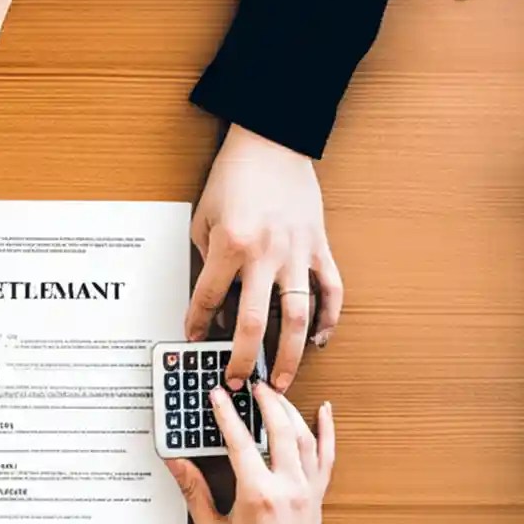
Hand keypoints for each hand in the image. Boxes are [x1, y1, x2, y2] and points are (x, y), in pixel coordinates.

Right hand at [164, 383, 346, 523]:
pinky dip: (327, 432)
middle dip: (264, 400)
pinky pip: (327, 457)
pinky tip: (324, 412)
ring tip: (273, 391)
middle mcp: (288, 488)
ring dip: (289, 409)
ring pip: (303, 436)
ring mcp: (308, 491)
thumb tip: (177, 463)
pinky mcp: (318, 498)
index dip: (225, 414)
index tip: (215, 395)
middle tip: (249, 382)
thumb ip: (195, 494)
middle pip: (279, 428)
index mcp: (258, 495)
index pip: (239, 441)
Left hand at [185, 125, 343, 392]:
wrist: (273, 141)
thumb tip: (216, 304)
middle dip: (243, 360)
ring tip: (282, 383)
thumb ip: (208, 262)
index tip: (193, 343)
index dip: (197, 326)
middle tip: (237, 383)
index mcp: (231, 244)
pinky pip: (330, 292)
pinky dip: (327, 320)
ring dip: (290, 356)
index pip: (207, 300)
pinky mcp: (320, 248)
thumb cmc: (234, 176)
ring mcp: (297, 253)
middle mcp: (265, 253)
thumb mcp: (204, 218)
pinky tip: (318, 341)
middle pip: (252, 323)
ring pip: (296, 318)